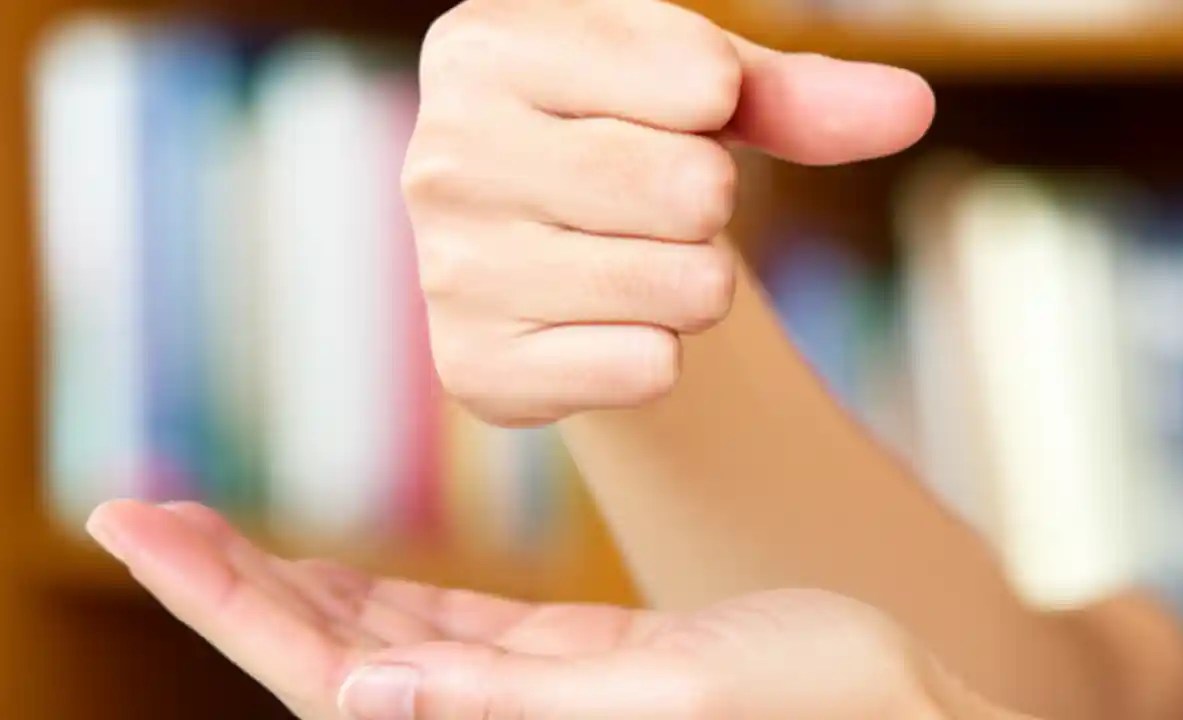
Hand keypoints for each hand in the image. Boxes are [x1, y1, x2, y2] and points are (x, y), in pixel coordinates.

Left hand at [86, 500, 1025, 718]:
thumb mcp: (672, 694)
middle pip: (328, 653)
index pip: (324, 670)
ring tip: (215, 537)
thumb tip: (362, 692)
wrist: (904, 709)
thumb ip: (516, 702)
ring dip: (297, 592)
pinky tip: (346, 581)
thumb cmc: (817, 710)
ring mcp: (531, 701)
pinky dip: (388, 603)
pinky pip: (453, 635)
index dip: (226, 598)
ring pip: (383, 642)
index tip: (137, 525)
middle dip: (234, 587)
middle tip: (141, 512)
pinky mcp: (573, 675)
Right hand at [404, 0, 934, 425]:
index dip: (719, 104)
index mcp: (481, 47)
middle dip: (708, 199)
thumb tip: (911, 109)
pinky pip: (651, 366)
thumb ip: (800, 93)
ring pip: (686, 286)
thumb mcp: (700, 91)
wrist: (542, 246)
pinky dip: (656, 351)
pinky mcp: (477, 371)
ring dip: (692, 279)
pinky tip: (601, 322)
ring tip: (629, 258)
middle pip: (693, 189)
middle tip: (654, 199)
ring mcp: (450, 272)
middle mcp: (440, 156)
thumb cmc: (622, 137)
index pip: (700, 78)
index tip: (671, 113)